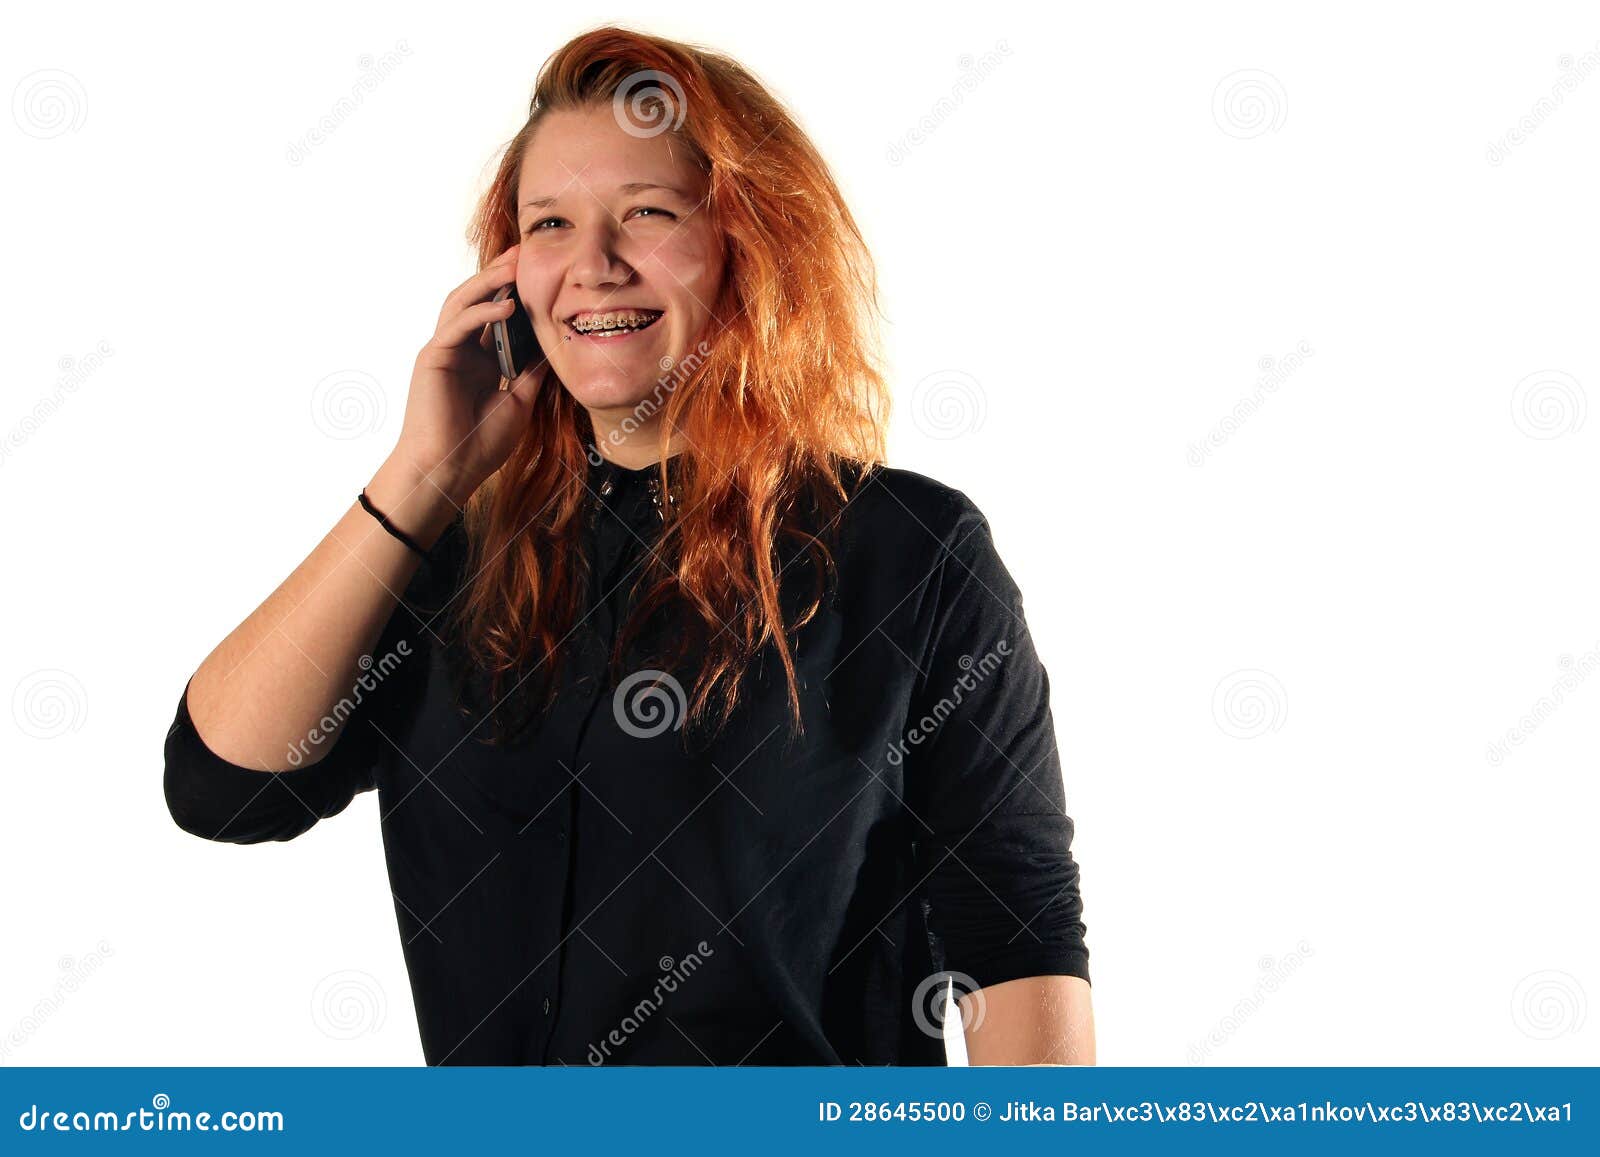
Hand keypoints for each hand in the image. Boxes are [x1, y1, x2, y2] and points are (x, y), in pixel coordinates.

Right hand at [391, 243, 543, 502]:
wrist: (449, 472)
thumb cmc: (479, 444)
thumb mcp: (519, 401)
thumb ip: (531, 371)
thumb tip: (555, 345)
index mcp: (479, 358)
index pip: (497, 314)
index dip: (516, 291)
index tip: (542, 271)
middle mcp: (460, 348)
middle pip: (479, 298)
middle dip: (501, 273)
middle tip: (526, 251)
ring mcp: (444, 350)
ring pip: (463, 302)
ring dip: (488, 280)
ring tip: (515, 264)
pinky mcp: (433, 357)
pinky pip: (457, 325)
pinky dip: (481, 312)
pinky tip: (506, 305)